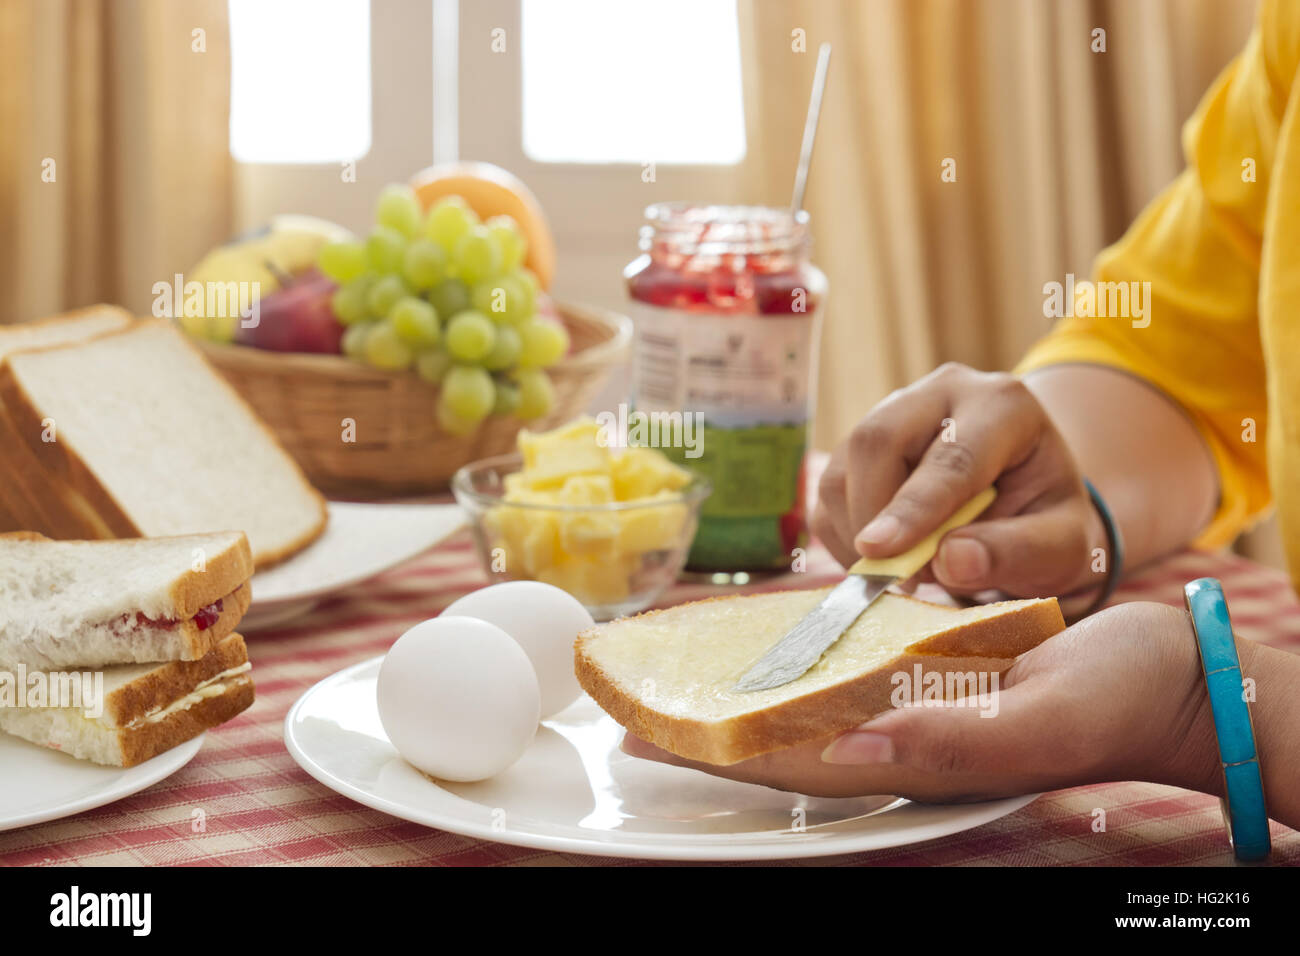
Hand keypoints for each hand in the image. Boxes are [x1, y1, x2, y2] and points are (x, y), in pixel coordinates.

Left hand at [621, 602, 1223, 801]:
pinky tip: (768, 649)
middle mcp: (903, 740)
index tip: (647, 737)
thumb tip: (855, 748)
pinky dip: (800, 664)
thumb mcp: (1040, 721)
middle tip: (634, 713)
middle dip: (711, 731)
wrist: (1168, 676)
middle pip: (785, 741)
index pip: (795, 761)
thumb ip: (949, 740)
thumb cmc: (1115, 700)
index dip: (718, 751)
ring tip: (680, 681)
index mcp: (918, 760)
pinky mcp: (933, 675)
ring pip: (810, 709)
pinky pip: (848, 674)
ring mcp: (914, 709)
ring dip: (746, 698)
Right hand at [812, 363, 1107, 603]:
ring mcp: (894, 413)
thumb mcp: (1062, 547)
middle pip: (879, 440)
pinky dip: (843, 539)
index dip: (913, 507)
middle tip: (896, 577)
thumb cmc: (1048, 527)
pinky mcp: (860, 446)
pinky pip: (828, 494)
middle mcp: (943, 393)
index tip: (879, 551)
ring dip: (858, 533)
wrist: (1028, 511)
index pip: (951, 455)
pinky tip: (886, 559)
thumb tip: (951, 560)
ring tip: (905, 571)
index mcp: (1005, 406)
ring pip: (842, 468)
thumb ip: (1019, 552)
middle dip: (874, 515)